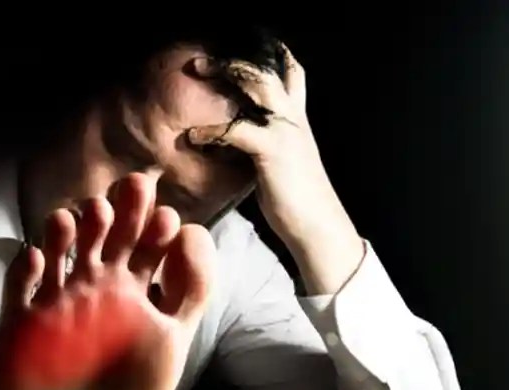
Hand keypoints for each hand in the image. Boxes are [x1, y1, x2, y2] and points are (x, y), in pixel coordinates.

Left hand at [185, 47, 364, 293]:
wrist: (317, 226)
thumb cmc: (295, 200)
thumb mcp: (281, 161)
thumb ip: (262, 143)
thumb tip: (235, 141)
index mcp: (296, 119)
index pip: (290, 72)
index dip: (271, 54)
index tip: (243, 44)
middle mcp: (292, 117)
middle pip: (267, 69)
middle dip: (233, 58)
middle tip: (199, 62)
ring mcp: (284, 130)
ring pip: (256, 83)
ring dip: (224, 72)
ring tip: (195, 71)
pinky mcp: (272, 151)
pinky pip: (235, 129)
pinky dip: (210, 130)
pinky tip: (191, 136)